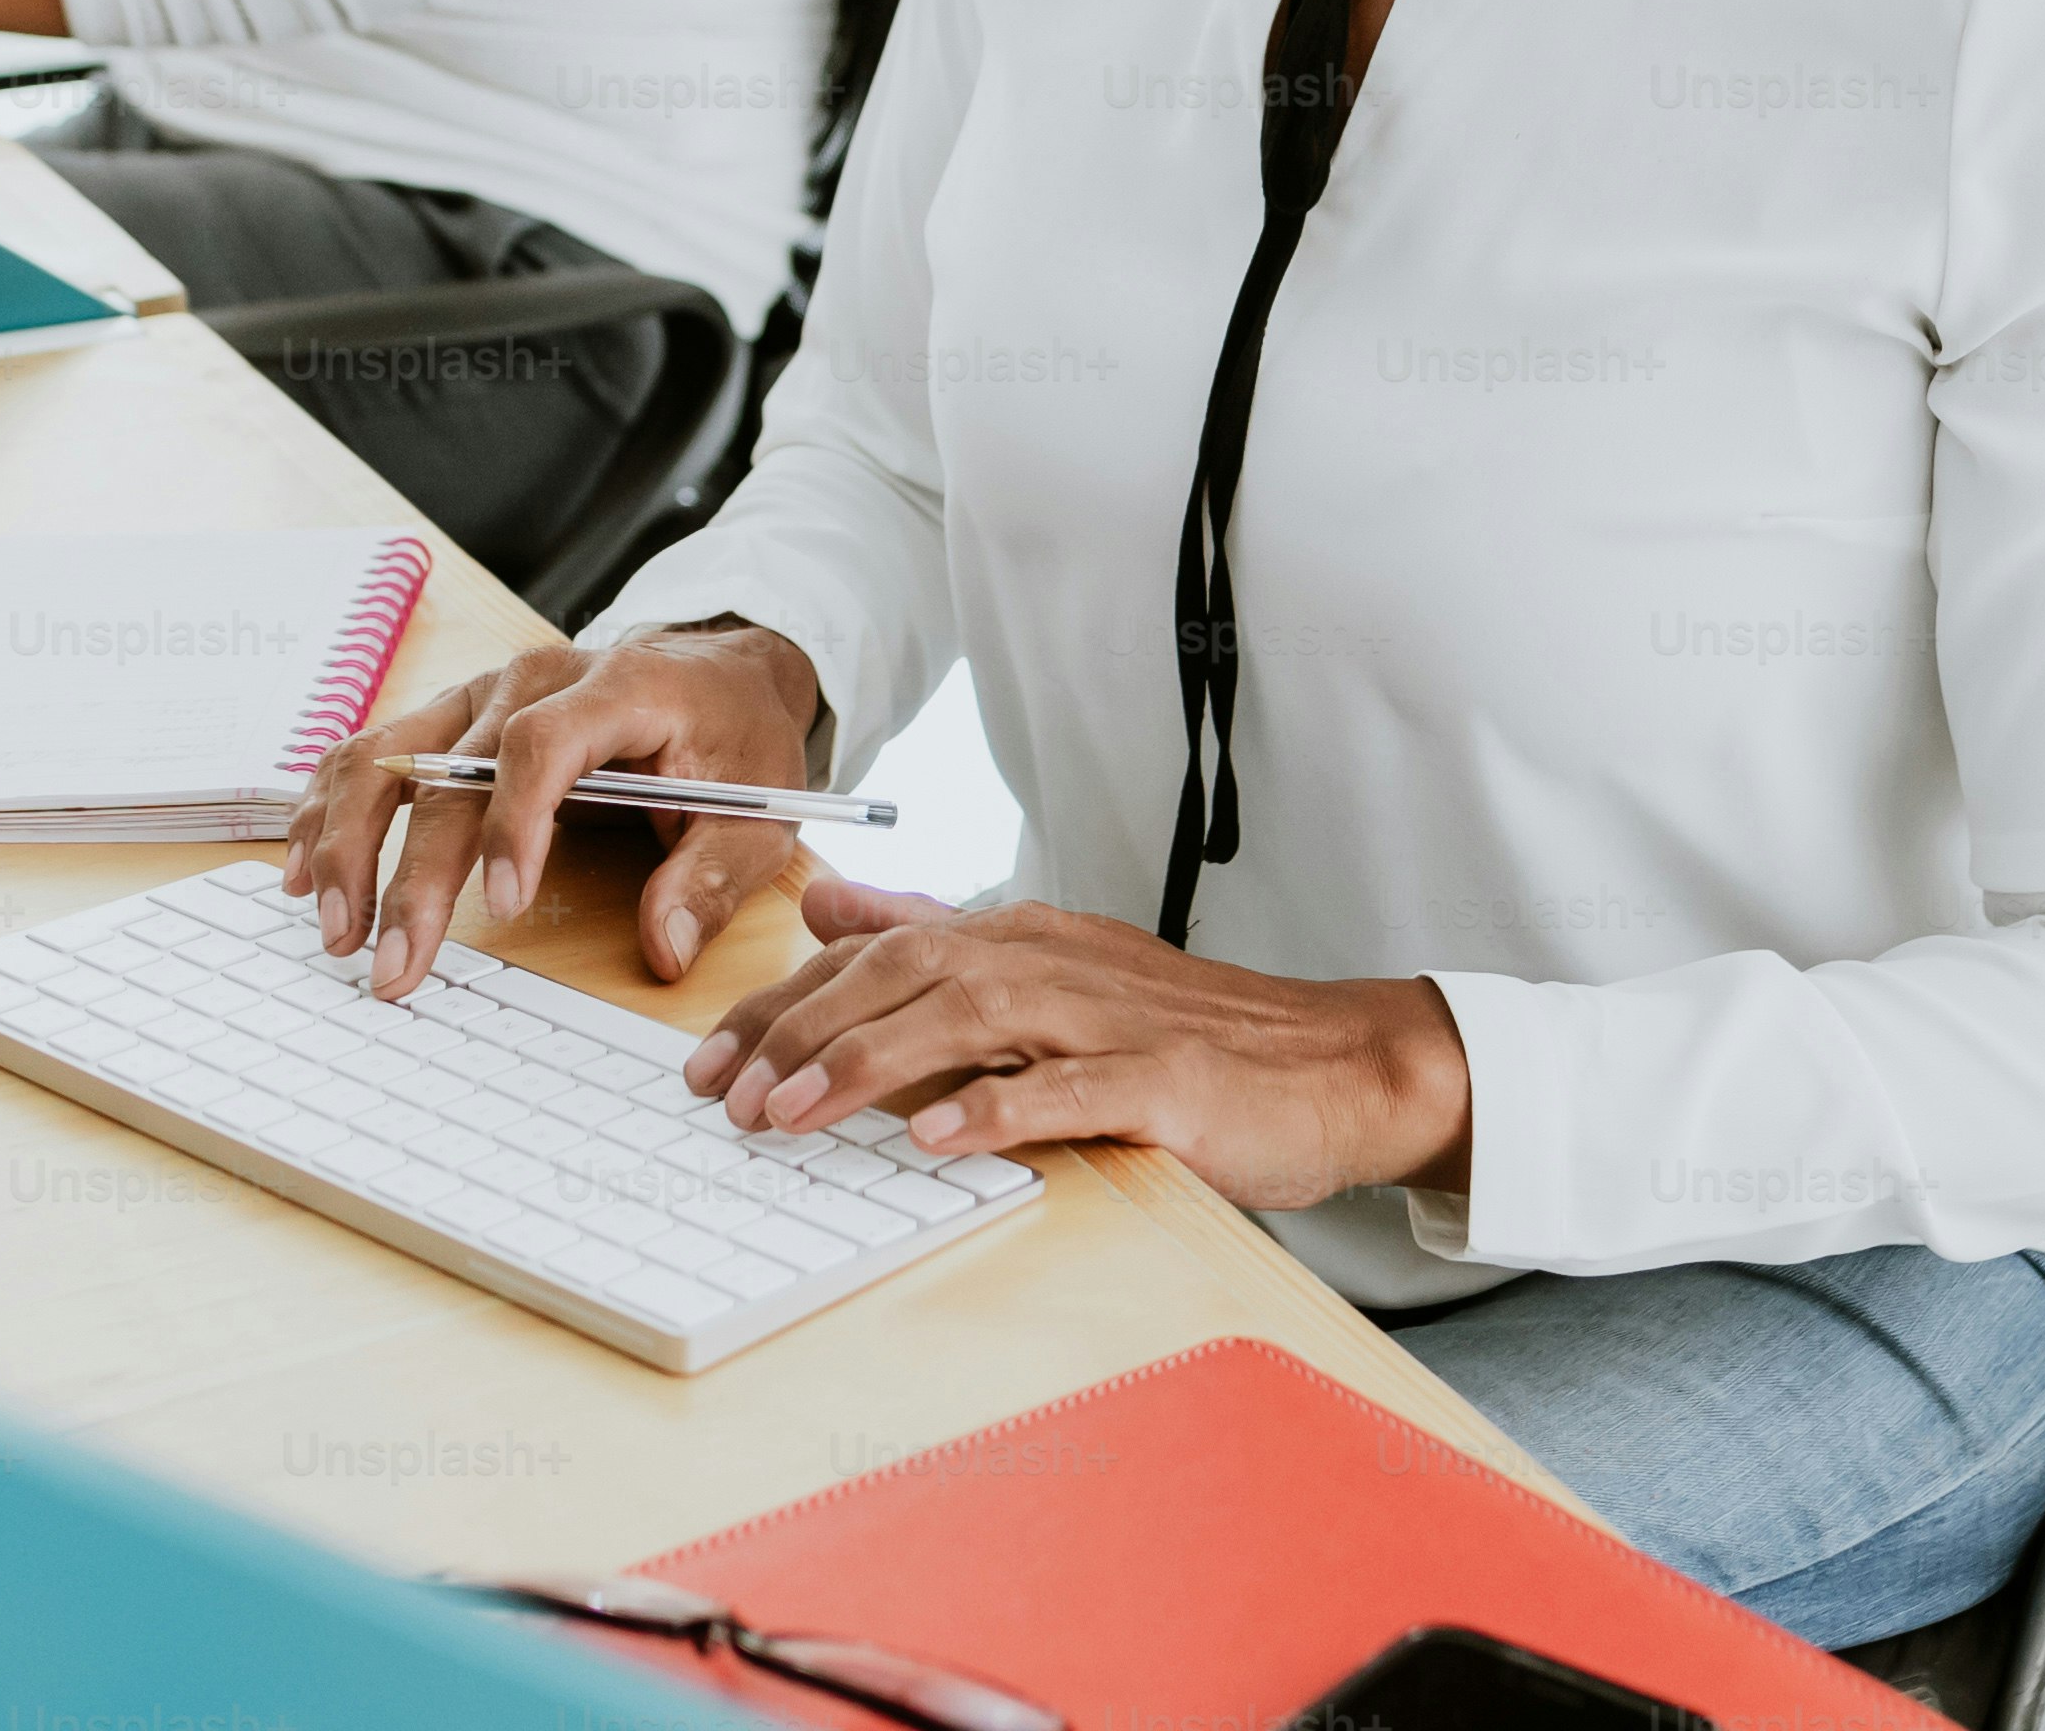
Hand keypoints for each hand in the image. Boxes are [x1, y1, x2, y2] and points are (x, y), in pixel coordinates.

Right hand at [284, 626, 823, 994]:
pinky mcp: (451, 718)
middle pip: (448, 766)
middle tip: (389, 964)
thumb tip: (665, 948)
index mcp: (619, 686)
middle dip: (410, 873)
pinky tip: (299, 869)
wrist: (719, 675)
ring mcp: (481, 694)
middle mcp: (532, 680)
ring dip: (346, 841)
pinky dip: (327, 808)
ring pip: (387, 753)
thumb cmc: (736, 741)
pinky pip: (371, 751)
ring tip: (333, 929)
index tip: (503, 905)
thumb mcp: (759, 812)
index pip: (545, 743)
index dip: (515, 823)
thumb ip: (711, 876)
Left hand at [684, 879, 1473, 1207]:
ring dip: (868, 1066)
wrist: (1334, 1062)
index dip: (786, 1006)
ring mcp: (1110, 1017)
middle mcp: (1054, 960)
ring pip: (967, 1017)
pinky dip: (996, 1108)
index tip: (710, 1063)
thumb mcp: (1052, 967)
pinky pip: (1068, 1088)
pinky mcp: (1164, 1079)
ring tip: (793, 1117)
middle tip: (726, 1099)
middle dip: (802, 1034)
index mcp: (1021, 936)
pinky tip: (934, 1139)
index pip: (876, 954)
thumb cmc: (1184, 1030)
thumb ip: (938, 933)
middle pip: (903, 976)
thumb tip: (831, 906)